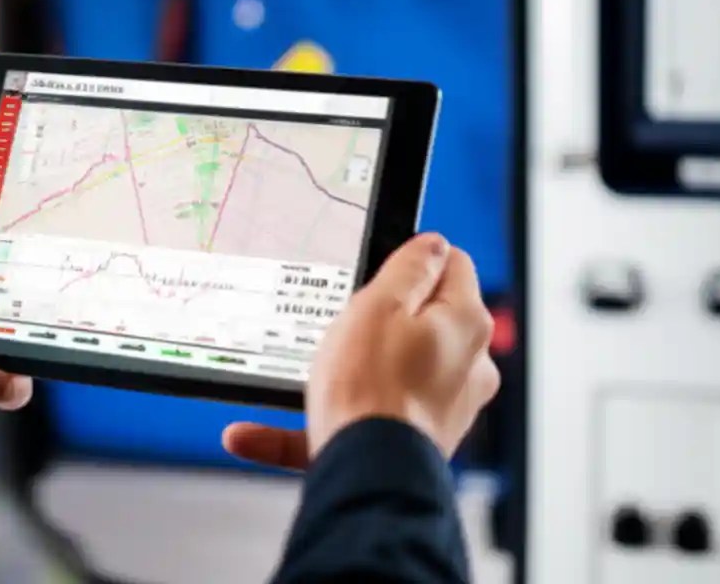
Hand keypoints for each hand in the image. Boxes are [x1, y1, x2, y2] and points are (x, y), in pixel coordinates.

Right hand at [222, 234, 498, 469]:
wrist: (364, 474)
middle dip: (381, 317)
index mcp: (465, 324)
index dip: (412, 260)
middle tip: (342, 320)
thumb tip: (432, 244)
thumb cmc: (369, 389)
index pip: (452, 265)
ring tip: (301, 372)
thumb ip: (410, 267)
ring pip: (388, 371)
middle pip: (423, 317)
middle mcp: (466, 366)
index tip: (379, 269)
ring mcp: (442, 407)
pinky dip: (310, 424)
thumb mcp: (379, 304)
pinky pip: (355, 422)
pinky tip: (252, 431)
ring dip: (341, 372)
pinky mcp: (411, 442)